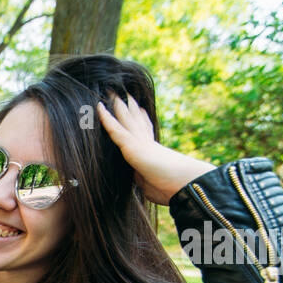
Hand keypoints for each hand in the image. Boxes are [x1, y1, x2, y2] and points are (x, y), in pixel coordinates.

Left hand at [96, 94, 215, 205]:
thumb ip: (143, 179)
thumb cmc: (171, 189)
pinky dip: (106, 118)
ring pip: (126, 119)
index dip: (143, 120)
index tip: (140, 109)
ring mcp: (139, 142)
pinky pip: (115, 129)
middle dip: (130, 108)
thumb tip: (140, 179)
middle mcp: (147, 142)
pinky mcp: (132, 146)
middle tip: (125, 94)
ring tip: (113, 93)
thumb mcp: (153, 184)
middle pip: (136, 120)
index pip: (146, 132)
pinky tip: (99, 106)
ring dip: (118, 106)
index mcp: (153, 152)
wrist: (183, 184)